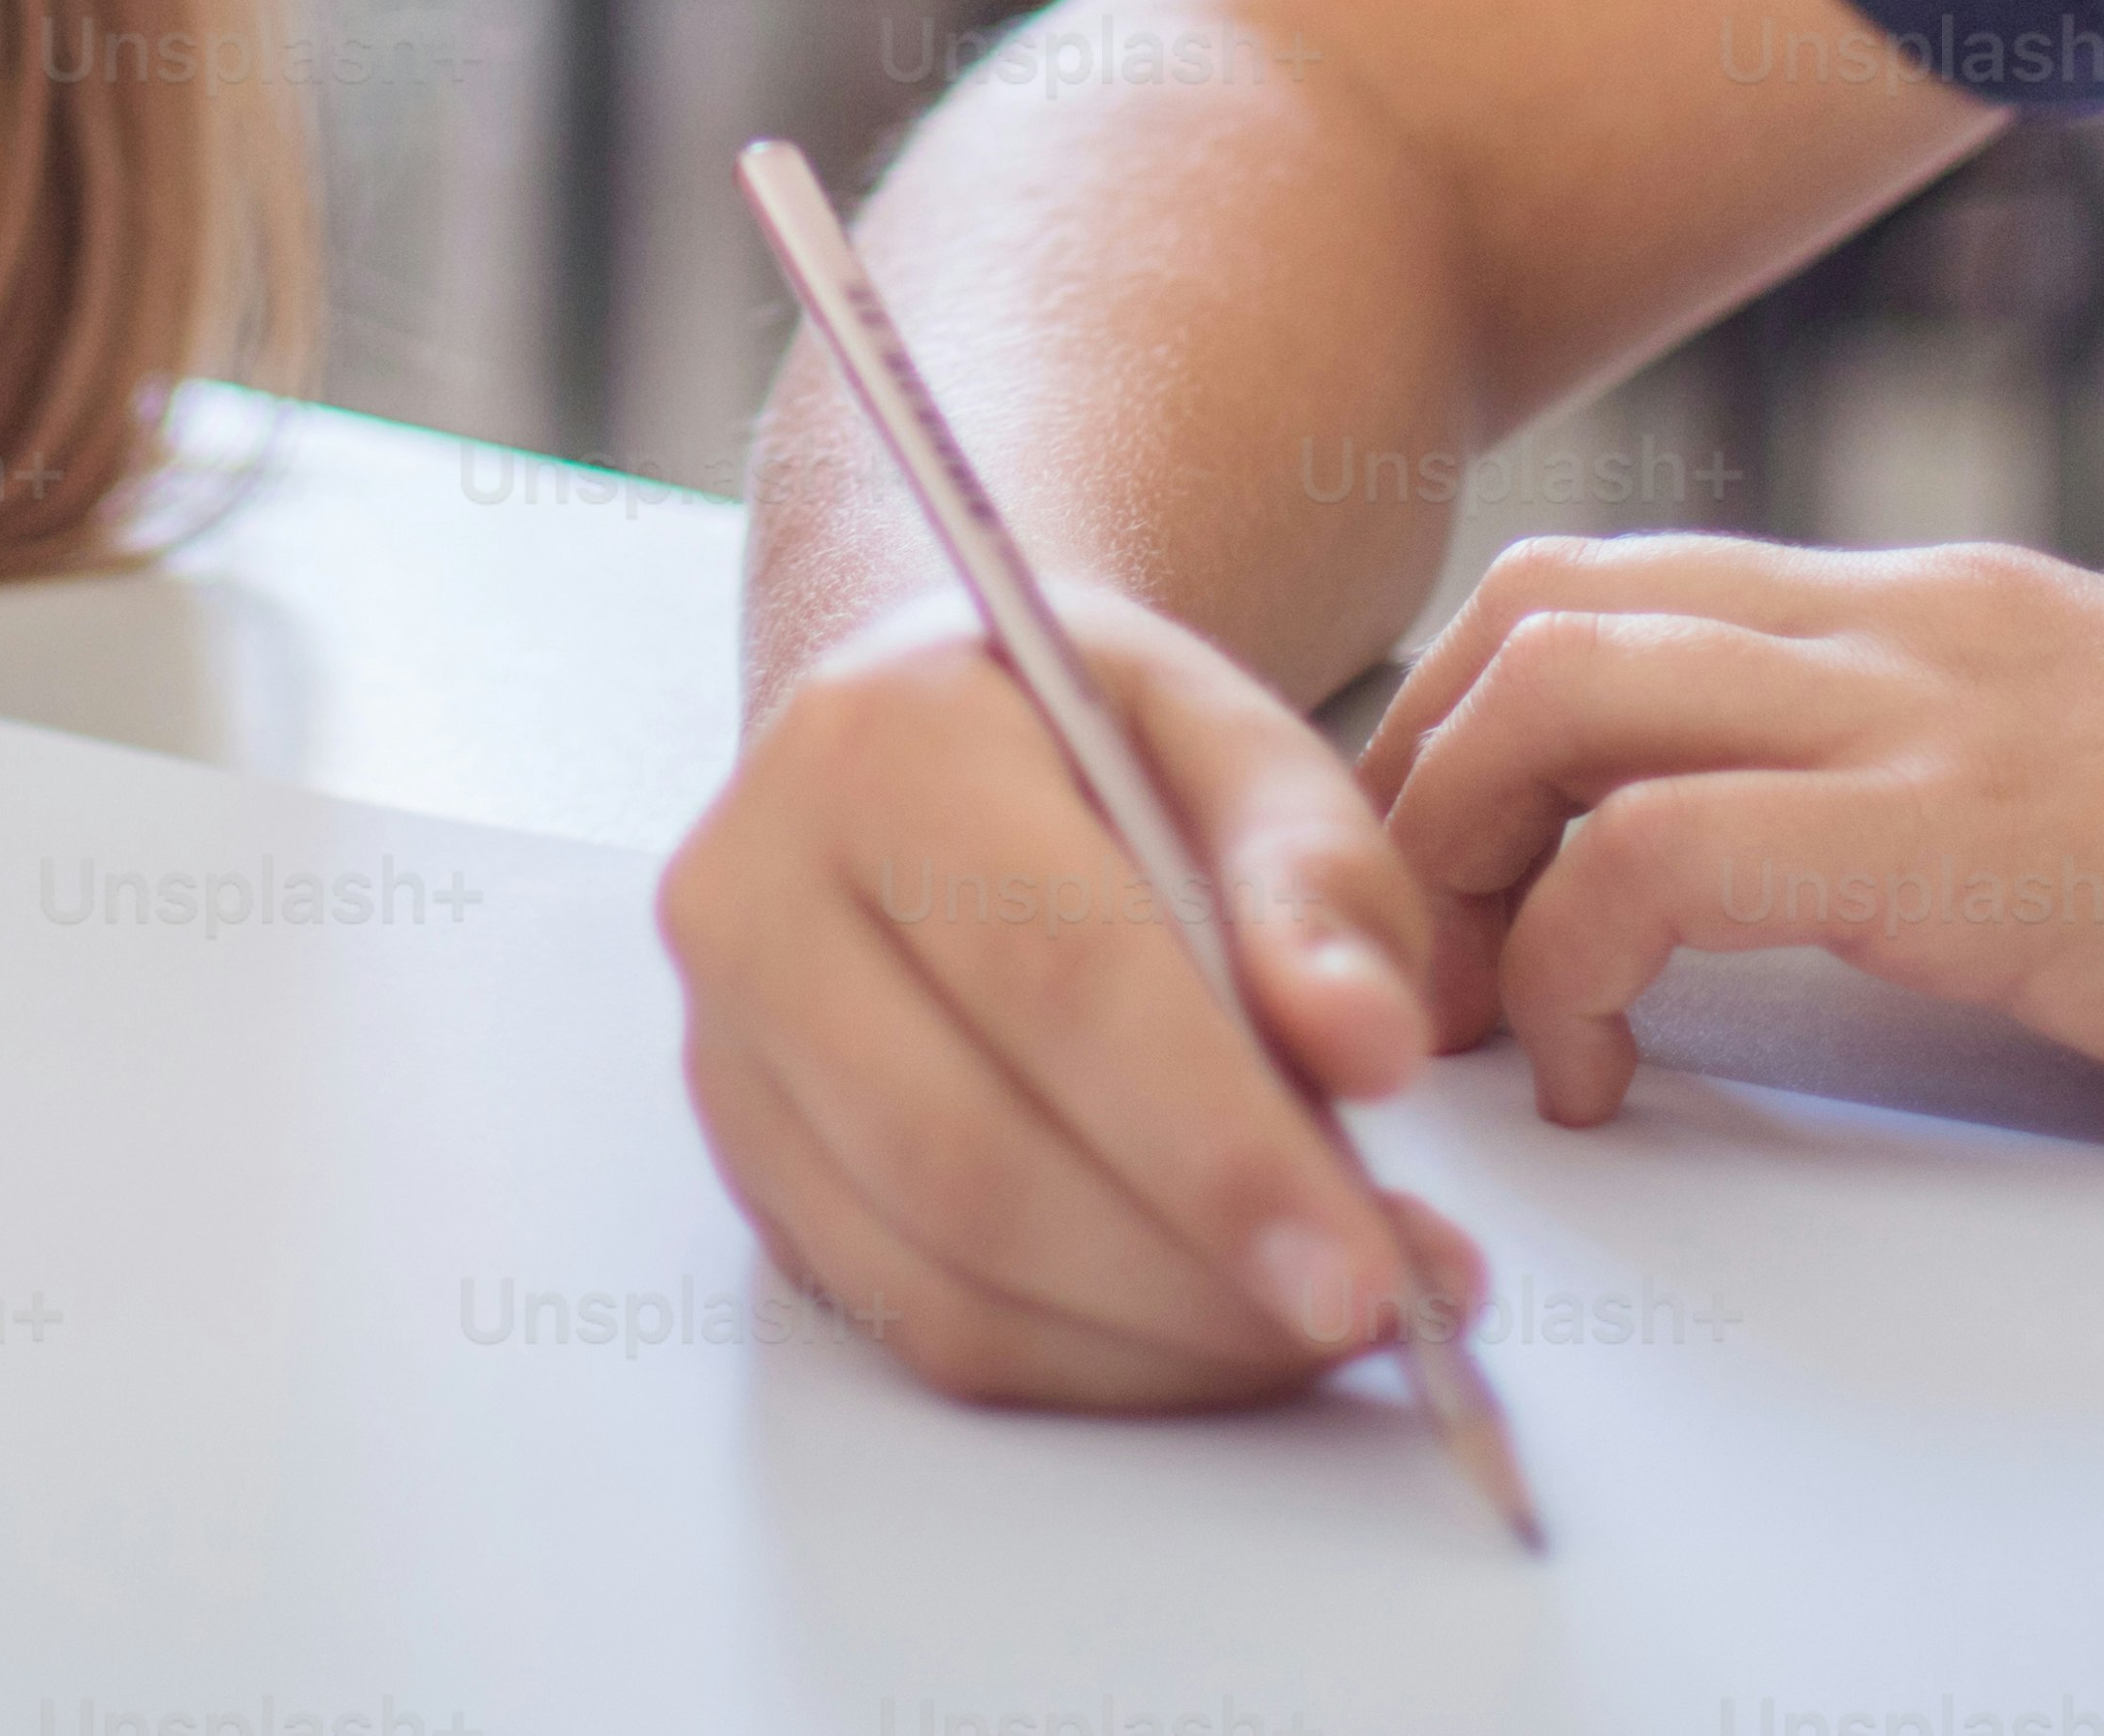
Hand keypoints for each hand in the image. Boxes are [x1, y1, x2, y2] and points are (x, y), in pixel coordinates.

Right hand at [654, 581, 1489, 1410]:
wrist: (943, 747)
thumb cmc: (1103, 744)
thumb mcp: (1238, 746)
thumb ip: (1316, 881)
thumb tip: (1366, 1048)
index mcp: (878, 740)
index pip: (1053, 972)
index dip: (1216, 1143)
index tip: (1365, 1263)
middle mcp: (753, 895)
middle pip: (972, 1154)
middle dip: (1194, 1273)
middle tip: (1374, 1309)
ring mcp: (729, 1050)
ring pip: (939, 1272)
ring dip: (1153, 1340)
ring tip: (1317, 1320)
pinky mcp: (750, 1170)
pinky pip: (916, 1323)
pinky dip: (1088, 1363)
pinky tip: (1210, 1331)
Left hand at [1360, 532, 2103, 1167]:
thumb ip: (1996, 801)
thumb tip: (1874, 896)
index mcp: (1950, 614)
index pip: (1624, 584)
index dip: (1480, 711)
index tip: (1445, 870)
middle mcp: (1913, 623)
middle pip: (1539, 609)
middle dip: (1415, 772)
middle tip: (1400, 950)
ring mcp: (1936, 715)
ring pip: (1555, 689)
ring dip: (1449, 851)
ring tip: (1460, 1014)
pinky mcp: (1966, 840)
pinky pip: (1658, 854)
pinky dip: (1571, 961)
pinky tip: (1596, 1078)